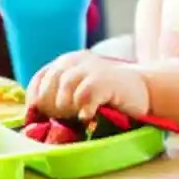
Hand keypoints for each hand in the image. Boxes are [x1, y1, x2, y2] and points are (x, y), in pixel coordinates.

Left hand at [27, 51, 150, 121]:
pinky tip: (86, 117)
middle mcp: (77, 61)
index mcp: (67, 61)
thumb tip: (36, 112)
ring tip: (72, 116)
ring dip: (65, 104)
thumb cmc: (107, 93)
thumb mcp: (80, 87)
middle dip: (49, 102)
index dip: (35, 96)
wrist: (143, 89)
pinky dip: (83, 108)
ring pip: (66, 85)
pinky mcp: (106, 81)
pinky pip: (86, 94)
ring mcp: (92, 69)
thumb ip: (60, 92)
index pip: (41, 76)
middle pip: (51, 80)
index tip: (35, 113)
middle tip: (57, 117)